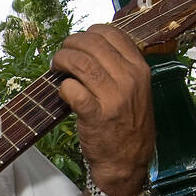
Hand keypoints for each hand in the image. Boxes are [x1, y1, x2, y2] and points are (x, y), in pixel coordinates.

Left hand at [50, 24, 153, 195]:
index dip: (88, 34)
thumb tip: (88, 47)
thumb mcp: (136, 90)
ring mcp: (113, 97)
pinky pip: (72, 89)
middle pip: (92, 44)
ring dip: (62, 60)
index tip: (79, 44)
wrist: (126, 162)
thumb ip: (119, 68)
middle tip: (61, 56)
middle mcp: (129, 79)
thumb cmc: (128, 124)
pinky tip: (63, 92)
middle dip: (70, 44)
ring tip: (56, 68)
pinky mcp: (95, 115)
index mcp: (139, 69)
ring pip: (80, 62)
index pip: (111, 34)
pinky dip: (63, 87)